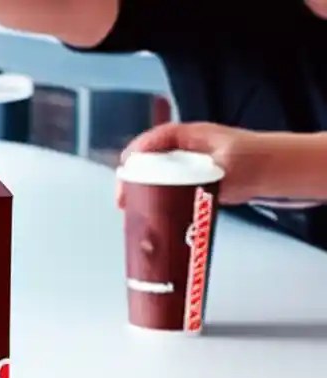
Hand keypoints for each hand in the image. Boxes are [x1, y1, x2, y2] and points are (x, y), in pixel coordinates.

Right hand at [119, 122, 274, 205]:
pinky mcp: (191, 182)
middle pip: (148, 160)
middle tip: (123, 198)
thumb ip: (202, 172)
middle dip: (132, 178)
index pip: (156, 138)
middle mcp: (186, 149)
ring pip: (155, 176)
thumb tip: (176, 186)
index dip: (137, 151)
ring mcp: (188, 165)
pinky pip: (166, 190)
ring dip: (141, 192)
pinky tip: (152, 215)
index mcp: (192, 136)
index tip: (127, 167)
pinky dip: (157, 201)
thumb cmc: (257, 159)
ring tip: (130, 209)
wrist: (279, 171)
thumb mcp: (227, 163)